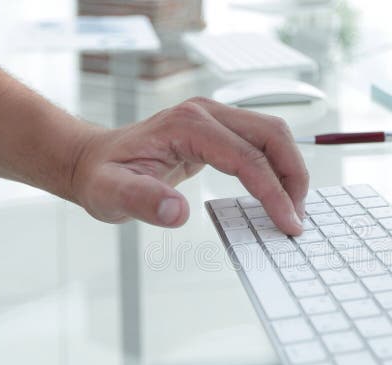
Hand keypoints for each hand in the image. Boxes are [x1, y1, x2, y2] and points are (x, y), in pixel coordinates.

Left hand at [69, 97, 308, 234]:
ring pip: (273, 135)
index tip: (289, 224)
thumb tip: (177, 213)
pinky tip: (278, 194)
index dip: (273, 193)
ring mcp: (215, 118)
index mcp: (188, 125)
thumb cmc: (103, 177)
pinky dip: (277, 167)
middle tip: (298, 218)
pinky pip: (260, 143)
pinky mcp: (219, 130)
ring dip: (290, 170)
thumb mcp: (111, 194)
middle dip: (294, 176)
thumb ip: (142, 201)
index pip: (247, 158)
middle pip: (272, 135)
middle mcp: (207, 113)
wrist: (93, 160)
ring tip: (293, 209)